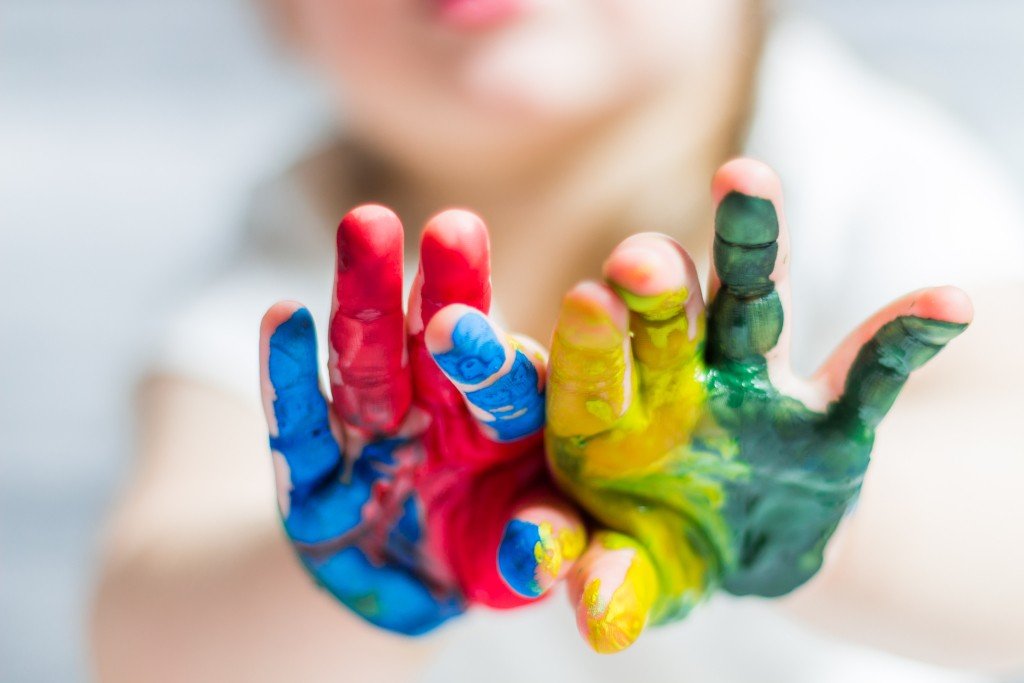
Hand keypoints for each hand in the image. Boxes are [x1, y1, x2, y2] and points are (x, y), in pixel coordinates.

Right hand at [259, 206, 583, 634]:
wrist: (405, 588)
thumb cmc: (481, 564)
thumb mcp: (514, 569)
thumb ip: (534, 552)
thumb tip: (538, 559)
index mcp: (503, 434)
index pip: (507, 392)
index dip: (498, 361)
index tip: (501, 323)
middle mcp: (438, 419)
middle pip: (438, 349)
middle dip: (446, 290)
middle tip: (454, 226)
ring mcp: (371, 437)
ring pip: (368, 363)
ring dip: (365, 298)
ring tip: (366, 225)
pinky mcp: (309, 473)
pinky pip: (298, 424)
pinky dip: (287, 375)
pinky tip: (280, 316)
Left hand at [545, 159, 971, 651]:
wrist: (751, 550)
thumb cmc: (676, 558)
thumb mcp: (644, 581)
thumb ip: (615, 586)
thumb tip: (591, 612)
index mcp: (611, 417)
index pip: (592, 374)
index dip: (592, 342)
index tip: (589, 302)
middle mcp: (678, 378)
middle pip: (664, 316)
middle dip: (657, 285)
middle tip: (644, 254)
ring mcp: (757, 383)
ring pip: (750, 302)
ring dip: (749, 243)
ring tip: (746, 179)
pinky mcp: (833, 409)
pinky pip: (874, 368)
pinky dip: (909, 332)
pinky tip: (948, 302)